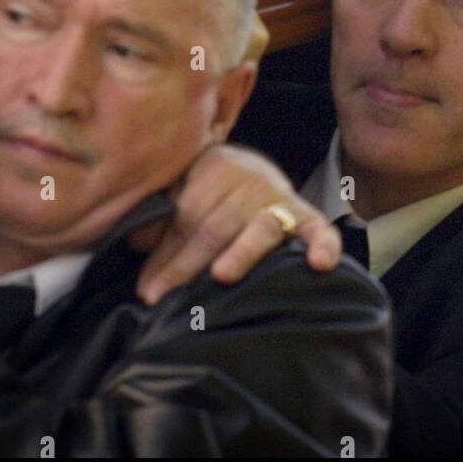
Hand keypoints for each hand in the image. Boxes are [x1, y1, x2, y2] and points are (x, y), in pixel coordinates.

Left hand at [136, 143, 340, 304]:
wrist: (251, 174)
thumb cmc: (208, 195)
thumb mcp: (180, 193)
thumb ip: (159, 217)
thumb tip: (139, 240)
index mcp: (215, 164)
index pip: (188, 213)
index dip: (166, 252)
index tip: (148, 288)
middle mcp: (250, 176)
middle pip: (217, 225)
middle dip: (187, 264)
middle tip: (160, 297)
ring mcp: (280, 196)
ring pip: (259, 228)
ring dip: (240, 253)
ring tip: (220, 275)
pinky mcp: (306, 215)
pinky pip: (319, 230)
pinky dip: (322, 245)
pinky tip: (319, 264)